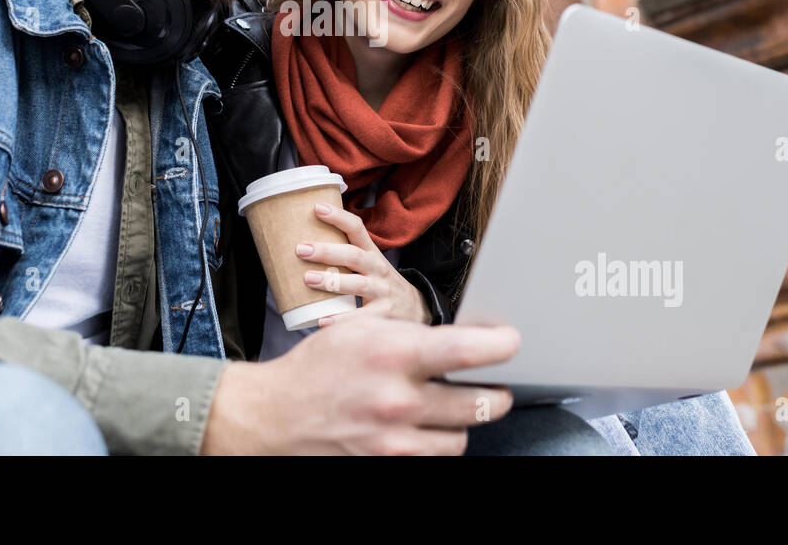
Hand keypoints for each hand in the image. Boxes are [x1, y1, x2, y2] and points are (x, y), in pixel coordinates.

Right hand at [201, 315, 518, 454]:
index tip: (511, 341)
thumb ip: (403, 322)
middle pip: (482, 404)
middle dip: (495, 393)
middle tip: (492, 385)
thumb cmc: (317, 367)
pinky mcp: (388, 464)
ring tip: (448, 407)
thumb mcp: (357, 327)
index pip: (467, 351)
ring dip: (463, 422)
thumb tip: (447, 323)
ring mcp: (395, 440)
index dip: (501, 344)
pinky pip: (436, 458)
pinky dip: (437, 444)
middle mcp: (398, 400)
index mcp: (392, 355)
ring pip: (463, 438)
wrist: (276, 416)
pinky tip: (425, 427)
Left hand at [296, 202, 430, 324]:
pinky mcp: (382, 314)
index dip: (338, 217)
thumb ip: (345, 255)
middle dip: (327, 251)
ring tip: (308, 279)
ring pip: (357, 284)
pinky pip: (360, 316)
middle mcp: (378, 269)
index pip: (356, 228)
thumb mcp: (371, 263)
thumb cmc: (381, 283)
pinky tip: (322, 319)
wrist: (416, 309)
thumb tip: (305, 244)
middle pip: (353, 255)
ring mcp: (381, 292)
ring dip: (331, 281)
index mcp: (372, 253)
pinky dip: (340, 318)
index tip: (317, 208)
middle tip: (301, 249)